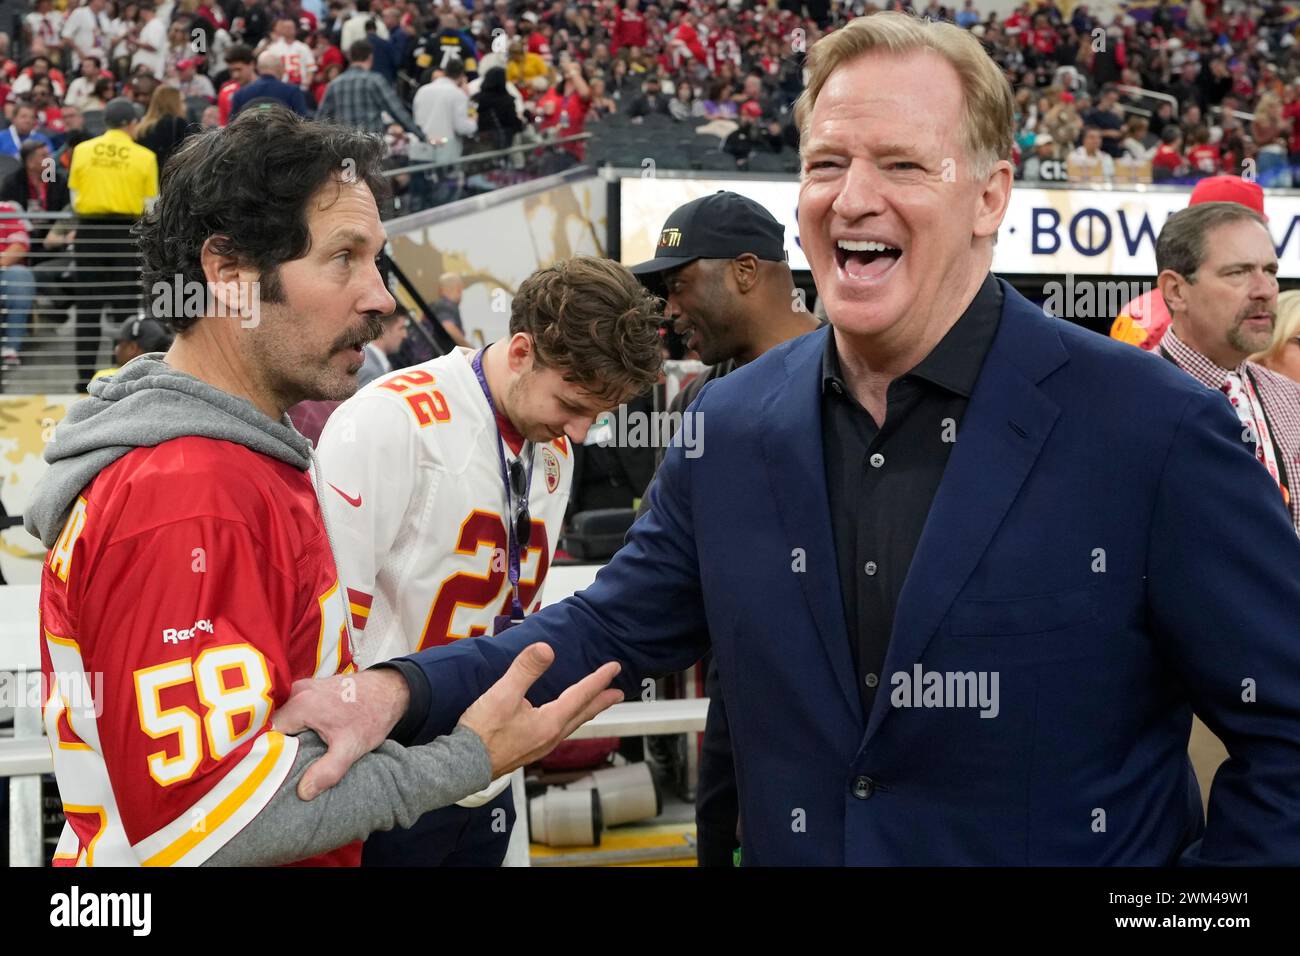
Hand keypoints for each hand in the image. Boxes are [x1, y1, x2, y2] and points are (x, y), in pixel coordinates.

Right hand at [272, 667, 410, 799]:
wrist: (390, 690)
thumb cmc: (372, 715)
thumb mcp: (351, 747)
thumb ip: (328, 770)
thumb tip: (303, 792)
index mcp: (301, 704)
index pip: (268, 732)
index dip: (267, 752)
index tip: (268, 770)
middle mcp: (298, 691)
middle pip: (273, 723)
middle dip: (275, 744)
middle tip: (279, 766)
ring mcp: (304, 687)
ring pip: (283, 715)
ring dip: (286, 734)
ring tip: (291, 755)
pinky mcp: (311, 688)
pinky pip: (293, 708)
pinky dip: (295, 724)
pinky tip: (303, 739)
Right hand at [458, 643, 623, 777]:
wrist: (462, 766)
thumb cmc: (482, 732)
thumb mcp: (503, 694)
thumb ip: (526, 670)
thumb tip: (546, 649)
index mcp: (550, 722)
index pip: (581, 696)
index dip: (598, 680)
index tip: (614, 668)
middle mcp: (550, 737)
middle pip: (582, 714)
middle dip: (601, 701)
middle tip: (619, 693)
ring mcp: (540, 746)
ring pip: (571, 725)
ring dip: (586, 712)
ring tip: (594, 705)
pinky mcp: (528, 751)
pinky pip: (558, 732)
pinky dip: (569, 721)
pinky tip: (560, 721)